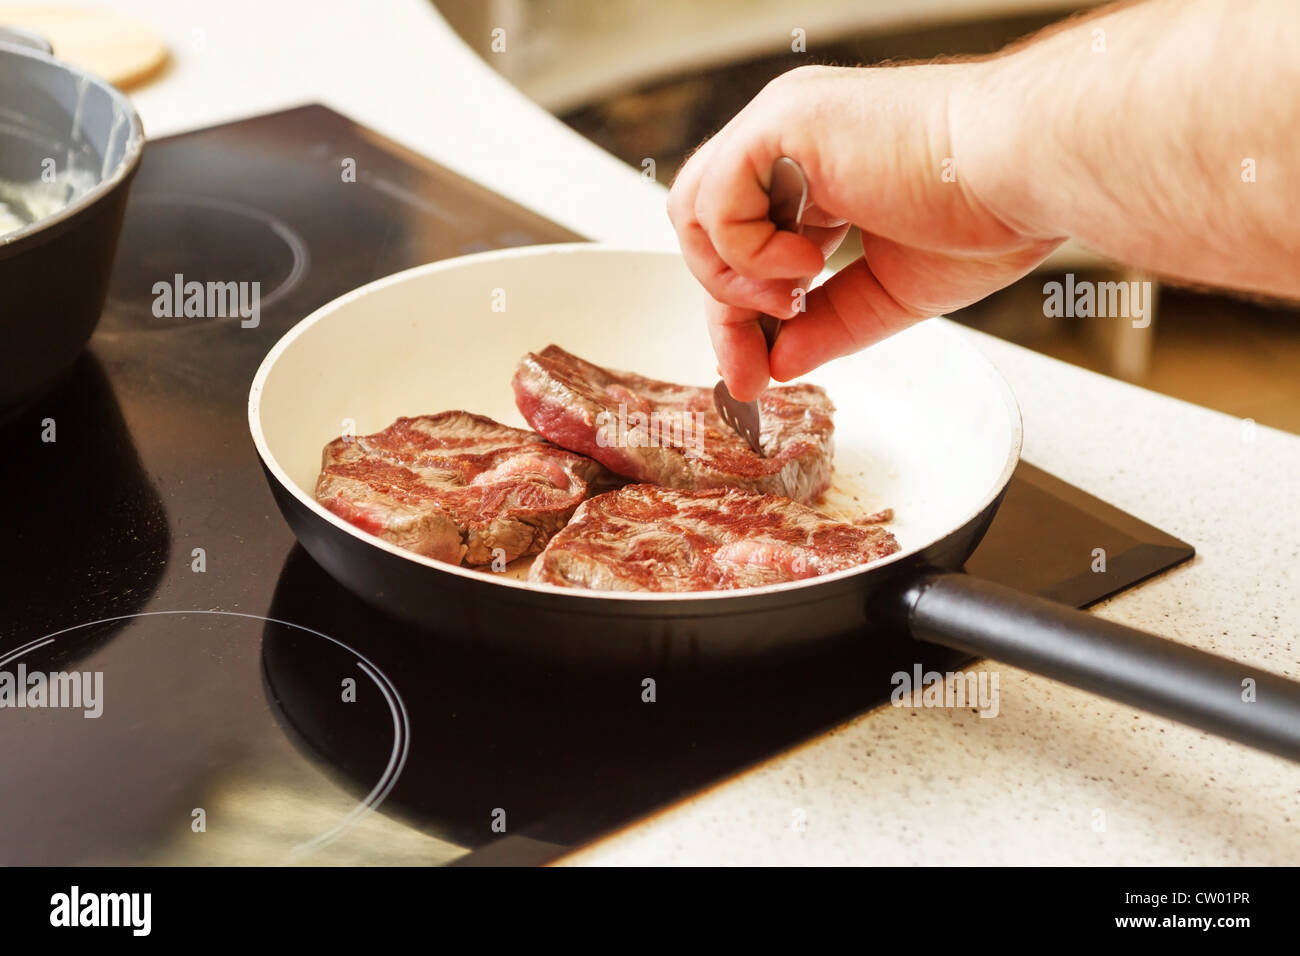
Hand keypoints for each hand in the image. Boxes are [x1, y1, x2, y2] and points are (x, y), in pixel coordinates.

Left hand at [667, 63, 1061, 400]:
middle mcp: (792, 142)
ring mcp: (783, 125)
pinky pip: (715, 198)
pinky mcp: (784, 120)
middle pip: (707, 231)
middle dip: (724, 311)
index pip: (744, 246)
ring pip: (693, 210)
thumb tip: (778, 364)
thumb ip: (828, 324)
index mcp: (819, 170)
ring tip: (791, 301)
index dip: (739, 316)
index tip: (750, 374)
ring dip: (730, 278)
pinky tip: (807, 266)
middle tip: (749, 367)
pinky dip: (747, 251)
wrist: (1028, 174)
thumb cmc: (990, 212)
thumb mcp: (889, 291)